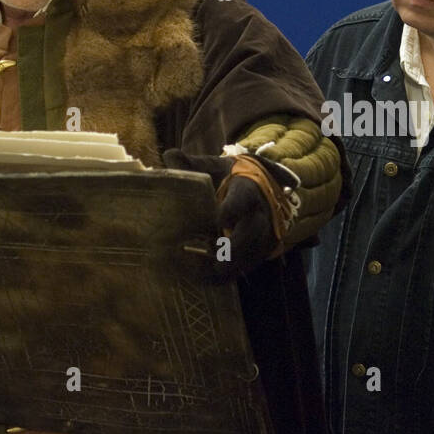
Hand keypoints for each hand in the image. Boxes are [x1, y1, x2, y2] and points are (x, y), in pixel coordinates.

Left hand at [161, 149, 277, 281]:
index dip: (234, 209)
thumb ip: (192, 165)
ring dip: (225, 268)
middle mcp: (260, 214)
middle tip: (212, 262)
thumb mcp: (214, 168)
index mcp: (248, 189)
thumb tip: (170, 155)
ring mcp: (263, 236)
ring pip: (249, 257)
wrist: (259, 190)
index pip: (244, 199)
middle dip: (232, 250)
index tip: (220, 218)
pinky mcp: (259, 253)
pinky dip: (223, 277)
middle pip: (251, 234)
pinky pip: (243, 269)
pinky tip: (200, 278)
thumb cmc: (229, 179)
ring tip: (195, 274)